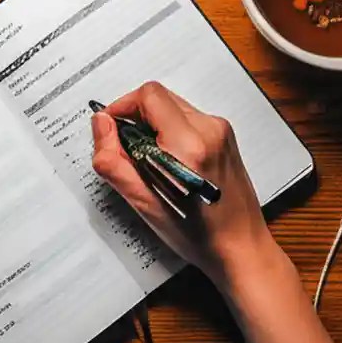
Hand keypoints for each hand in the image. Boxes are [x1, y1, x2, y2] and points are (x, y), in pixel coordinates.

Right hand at [91, 82, 278, 285]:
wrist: (240, 247)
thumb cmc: (197, 234)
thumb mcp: (143, 202)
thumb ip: (114, 159)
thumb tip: (102, 124)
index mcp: (188, 145)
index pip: (148, 95)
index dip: (122, 106)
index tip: (111, 127)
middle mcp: (209, 130)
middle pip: (160, 97)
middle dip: (137, 116)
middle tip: (127, 148)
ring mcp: (221, 131)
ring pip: (173, 107)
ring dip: (154, 124)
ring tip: (150, 160)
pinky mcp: (226, 136)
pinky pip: (188, 119)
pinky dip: (171, 131)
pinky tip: (170, 162)